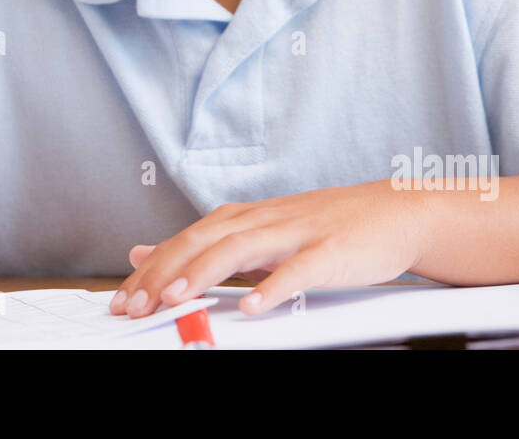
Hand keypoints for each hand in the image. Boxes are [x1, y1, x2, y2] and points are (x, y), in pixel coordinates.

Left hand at [109, 181, 428, 316]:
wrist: (395, 212)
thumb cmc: (328, 227)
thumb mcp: (258, 229)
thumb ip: (204, 244)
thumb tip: (147, 252)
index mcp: (246, 217)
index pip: (188, 238)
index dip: (152, 266)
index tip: (123, 296)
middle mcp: (265, 220)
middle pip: (204, 240)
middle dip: (164, 272)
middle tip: (134, 303)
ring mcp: (297, 233)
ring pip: (242, 248)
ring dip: (203, 273)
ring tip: (174, 298)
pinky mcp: (330, 251)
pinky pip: (298, 269)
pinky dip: (272, 287)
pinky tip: (250, 306)